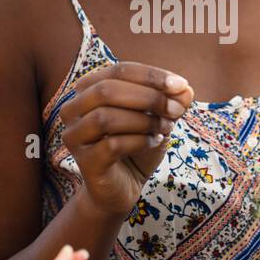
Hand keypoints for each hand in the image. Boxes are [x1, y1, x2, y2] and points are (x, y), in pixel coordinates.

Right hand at [59, 62, 193, 219]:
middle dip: (149, 97)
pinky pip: (111, 145)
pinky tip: (154, 143)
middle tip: (177, 109)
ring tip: (166, 128)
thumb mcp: (158, 119)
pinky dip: (139, 141)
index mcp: (88, 89)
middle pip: (107, 90)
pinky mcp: (84, 162)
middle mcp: (73, 109)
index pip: (119, 71)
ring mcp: (75, 136)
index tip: (182, 86)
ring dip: (143, 120)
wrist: (123, 188)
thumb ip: (170, 102)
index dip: (151, 76)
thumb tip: (186, 89)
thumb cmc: (136, 146)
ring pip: (105, 117)